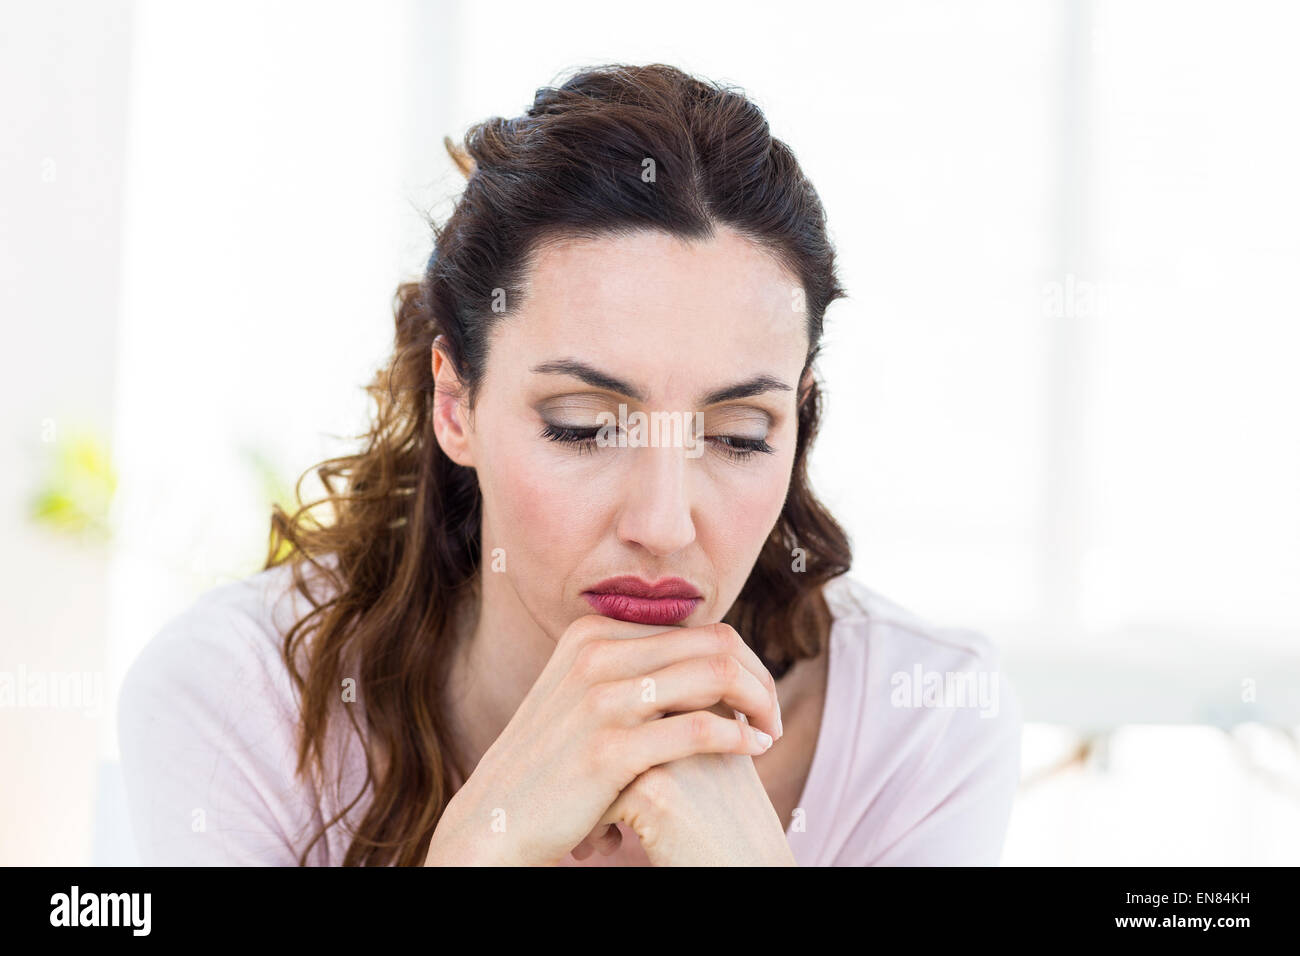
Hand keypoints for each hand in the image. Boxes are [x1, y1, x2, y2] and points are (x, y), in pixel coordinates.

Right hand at [424, 617, 782, 865]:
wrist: (495, 820)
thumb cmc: (551, 764)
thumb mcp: (583, 696)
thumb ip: (632, 669)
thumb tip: (702, 655)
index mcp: (592, 633)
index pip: (698, 628)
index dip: (741, 660)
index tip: (757, 695)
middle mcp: (595, 653)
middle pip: (714, 643)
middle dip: (758, 678)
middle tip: (771, 716)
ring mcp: (600, 698)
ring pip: (715, 674)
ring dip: (758, 703)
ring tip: (769, 734)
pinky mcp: (608, 748)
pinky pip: (700, 728)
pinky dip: (739, 736)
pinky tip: (753, 751)